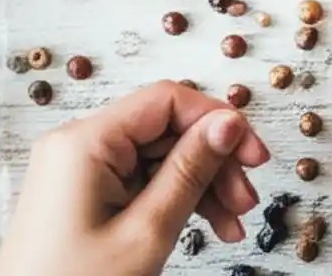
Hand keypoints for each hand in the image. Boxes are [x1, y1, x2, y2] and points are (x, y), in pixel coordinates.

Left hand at [0, 81, 269, 275]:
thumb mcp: (145, 232)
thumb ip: (189, 171)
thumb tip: (227, 122)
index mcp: (85, 141)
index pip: (166, 100)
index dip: (217, 121)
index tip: (254, 156)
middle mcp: (77, 144)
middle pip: (165, 129)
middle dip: (213, 161)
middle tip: (246, 201)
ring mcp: (78, 169)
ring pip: (157, 157)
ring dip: (200, 184)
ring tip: (232, 225)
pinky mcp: (81, 192)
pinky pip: (139, 180)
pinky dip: (174, 199)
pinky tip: (205, 225)